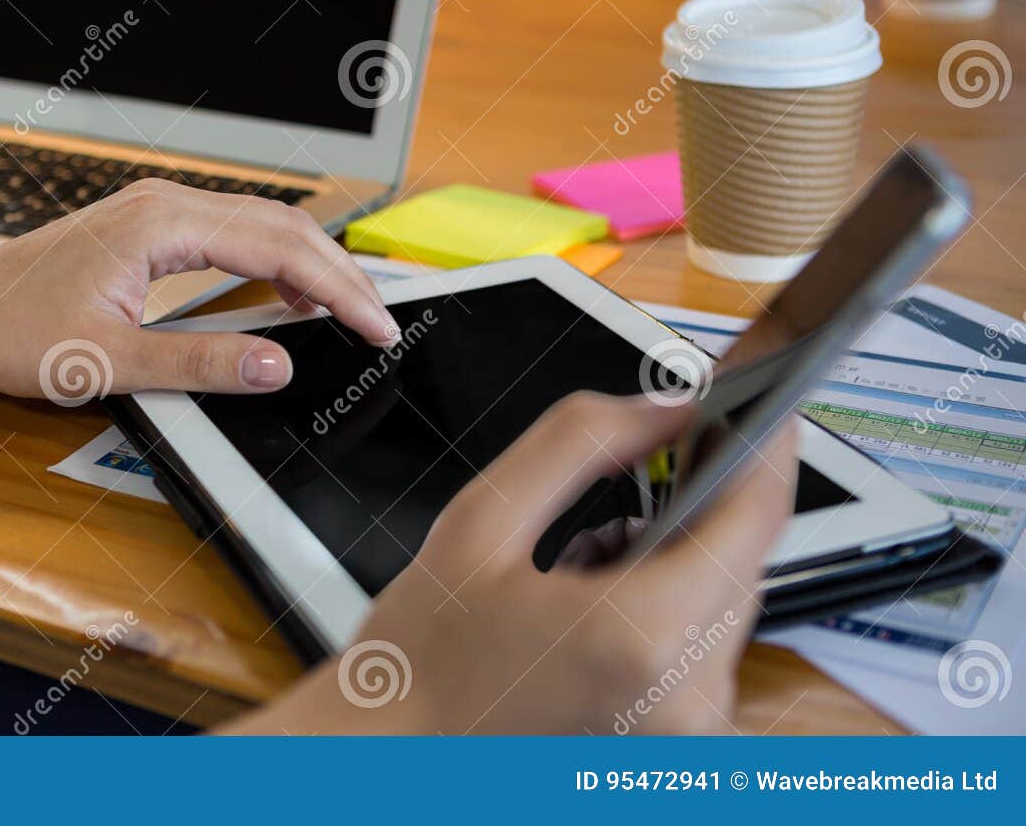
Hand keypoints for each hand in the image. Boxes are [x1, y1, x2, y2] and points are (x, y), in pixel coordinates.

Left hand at [0, 179, 399, 397]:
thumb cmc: (16, 332)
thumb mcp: (108, 363)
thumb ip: (199, 364)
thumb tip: (278, 364)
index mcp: (161, 225)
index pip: (279, 248)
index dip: (339, 289)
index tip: (378, 327)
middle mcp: (166, 203)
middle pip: (283, 226)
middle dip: (341, 274)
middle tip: (382, 323)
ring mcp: (159, 209)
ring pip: (264, 225)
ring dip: (313, 264)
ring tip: (354, 312)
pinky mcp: (152, 225)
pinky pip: (235, 232)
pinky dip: (277, 260)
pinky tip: (292, 296)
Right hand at [227, 392, 796, 734]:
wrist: (391, 760)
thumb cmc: (420, 662)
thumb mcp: (481, 521)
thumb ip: (580, 442)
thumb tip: (663, 406)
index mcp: (642, 635)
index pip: (754, 517)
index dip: (766, 443)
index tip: (764, 398)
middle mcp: (686, 699)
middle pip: (742, 559)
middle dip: (704, 498)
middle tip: (651, 456)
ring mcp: (687, 733)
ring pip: (724, 601)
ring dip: (677, 556)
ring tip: (580, 560)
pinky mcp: (678, 746)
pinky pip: (703, 647)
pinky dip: (666, 604)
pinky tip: (592, 599)